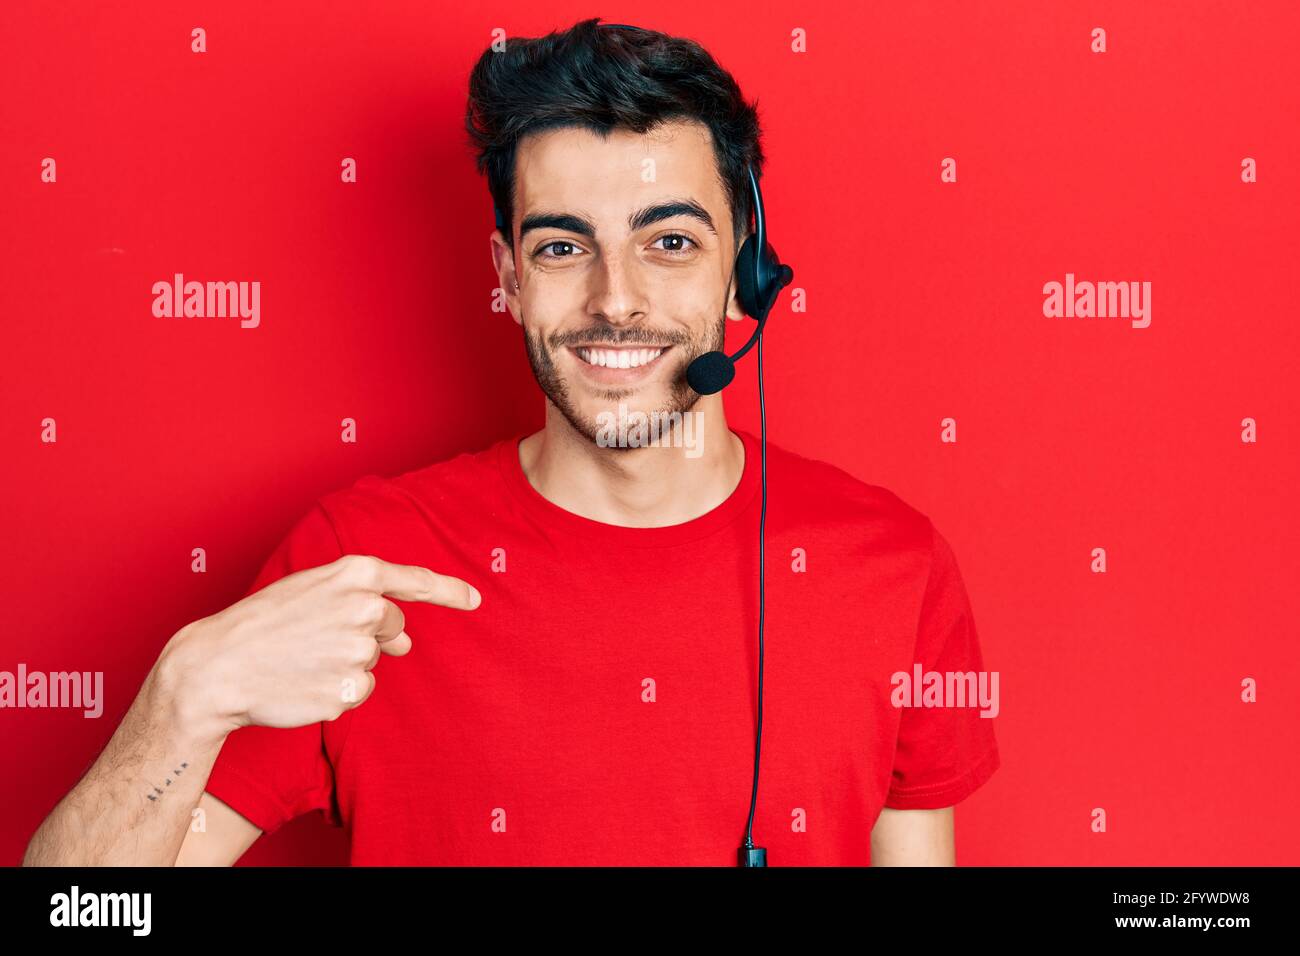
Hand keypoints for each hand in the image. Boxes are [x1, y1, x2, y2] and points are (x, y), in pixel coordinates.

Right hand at [163, 554, 480, 734]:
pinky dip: (337, 692)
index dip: (449, 590)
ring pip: (373, 662)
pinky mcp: (348, 691)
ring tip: (303, 659)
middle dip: (367, 634)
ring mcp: (359, 651)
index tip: (475, 599)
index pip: (416, 581)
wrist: (216, 666)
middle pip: (393, 626)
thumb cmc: (263, 624)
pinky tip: (304, 684)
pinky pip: (358, 693)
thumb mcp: (313, 594)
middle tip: (318, 637)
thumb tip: (407, 643)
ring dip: (346, 664)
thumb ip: (366, 605)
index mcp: (355, 573)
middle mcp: (365, 607)